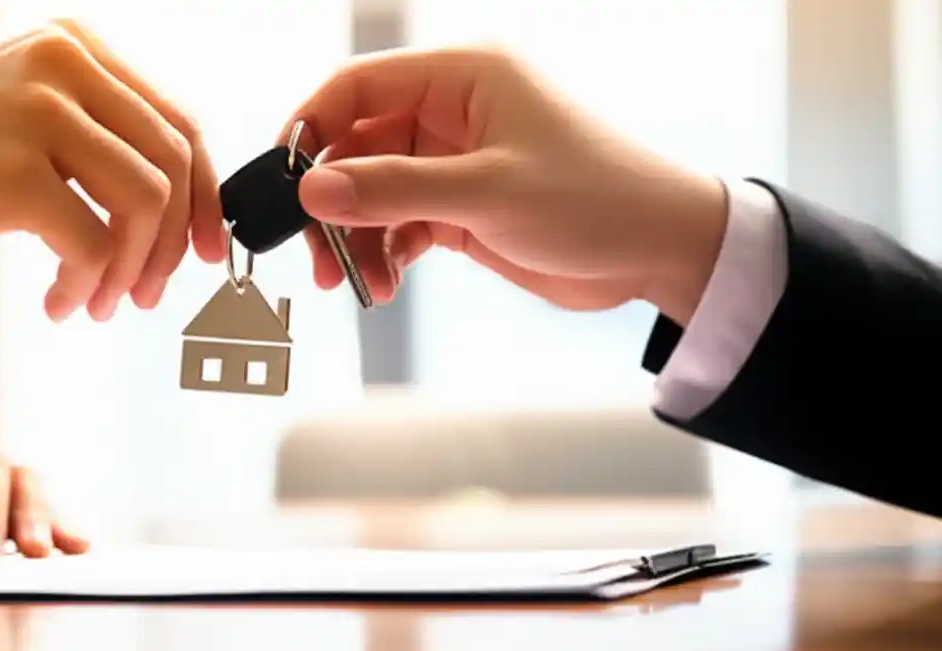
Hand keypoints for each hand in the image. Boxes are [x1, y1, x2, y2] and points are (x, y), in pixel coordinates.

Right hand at [0, 19, 223, 321]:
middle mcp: (66, 62)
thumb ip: (100, 138)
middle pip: (175, 165)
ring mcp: (39, 112)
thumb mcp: (25, 114)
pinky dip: (87, 286)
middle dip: (174, 245)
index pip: (180, 125)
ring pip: (147, 205)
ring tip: (98, 304)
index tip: (208, 255)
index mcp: (77, 45)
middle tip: (148, 296)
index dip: (206, 198)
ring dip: (132, 270)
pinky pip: (94, 244)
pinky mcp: (13, 172)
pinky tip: (58, 304)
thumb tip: (188, 210)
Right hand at [280, 46, 728, 324]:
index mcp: (463, 76)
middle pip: (359, 144)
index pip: (359, 85)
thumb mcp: (487, 193)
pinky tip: (382, 283)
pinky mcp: (466, 206)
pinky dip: (387, 251)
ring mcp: (459, 160)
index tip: (281, 179)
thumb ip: (394, 190)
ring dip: (358, 235)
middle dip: (333, 199)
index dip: (311, 128)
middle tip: (314, 251)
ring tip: (352, 281)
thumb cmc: (595, 199)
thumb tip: (312, 189)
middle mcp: (455, 111)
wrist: (660, 250)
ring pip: (377, 190)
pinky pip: (404, 222)